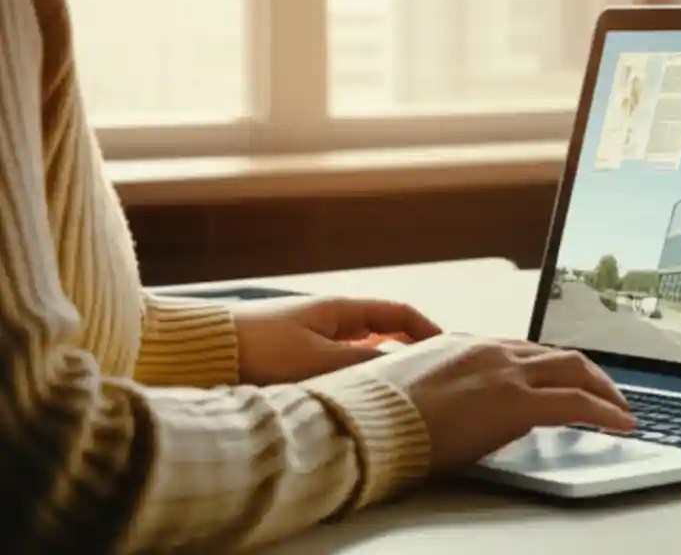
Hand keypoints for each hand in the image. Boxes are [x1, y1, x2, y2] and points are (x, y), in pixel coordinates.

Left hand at [233, 296, 440, 384]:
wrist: (204, 352)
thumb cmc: (261, 350)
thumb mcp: (319, 359)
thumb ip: (364, 363)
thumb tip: (405, 368)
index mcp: (341, 309)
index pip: (399, 313)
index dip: (428, 330)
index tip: (451, 351)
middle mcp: (331, 319)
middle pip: (384, 333)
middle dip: (410, 352)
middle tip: (432, 377)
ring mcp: (313, 337)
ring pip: (362, 352)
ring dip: (381, 368)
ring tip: (400, 393)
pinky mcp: (296, 357)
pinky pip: (340, 365)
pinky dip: (357, 377)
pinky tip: (359, 397)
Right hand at [351, 334, 636, 472]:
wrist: (365, 423)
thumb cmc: (373, 414)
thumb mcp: (407, 387)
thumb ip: (436, 387)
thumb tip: (444, 406)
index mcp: (461, 343)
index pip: (520, 349)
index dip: (547, 365)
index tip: (560, 378)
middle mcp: (489, 349)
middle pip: (555, 355)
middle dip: (588, 373)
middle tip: (605, 392)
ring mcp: (504, 372)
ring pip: (574, 370)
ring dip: (603, 389)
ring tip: (619, 408)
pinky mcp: (516, 402)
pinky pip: (577, 403)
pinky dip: (605, 411)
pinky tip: (620, 423)